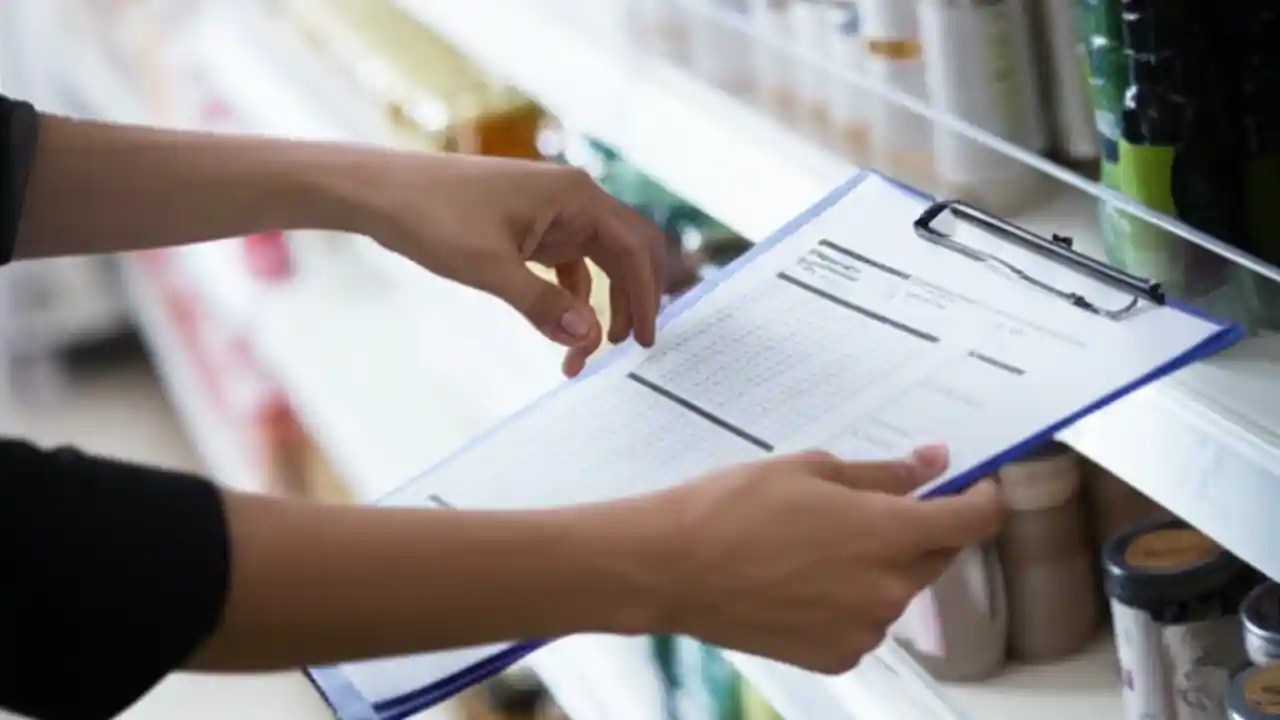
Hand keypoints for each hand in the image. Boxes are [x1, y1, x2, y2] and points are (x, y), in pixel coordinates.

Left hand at [365, 154, 665, 376]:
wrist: (382, 193)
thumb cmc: (433, 216)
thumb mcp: (490, 268)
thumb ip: (543, 305)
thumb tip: (589, 337)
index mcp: (574, 196)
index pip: (633, 248)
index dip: (645, 296)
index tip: (642, 341)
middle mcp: (571, 199)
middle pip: (627, 252)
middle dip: (632, 300)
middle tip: (626, 346)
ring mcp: (552, 213)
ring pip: (600, 263)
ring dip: (600, 305)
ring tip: (587, 349)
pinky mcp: (530, 227)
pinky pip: (569, 266)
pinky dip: (572, 298)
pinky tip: (561, 327)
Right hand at [640, 447, 1002, 673]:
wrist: (671, 567)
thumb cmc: (731, 509)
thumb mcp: (811, 471)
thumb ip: (884, 473)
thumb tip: (932, 464)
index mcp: (888, 533)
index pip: (973, 521)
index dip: (986, 499)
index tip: (978, 486)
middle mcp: (887, 589)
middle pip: (937, 556)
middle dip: (920, 529)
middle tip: (871, 508)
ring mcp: (863, 629)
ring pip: (897, 591)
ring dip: (879, 567)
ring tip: (816, 545)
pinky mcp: (837, 655)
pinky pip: (864, 622)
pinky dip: (849, 601)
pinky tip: (803, 579)